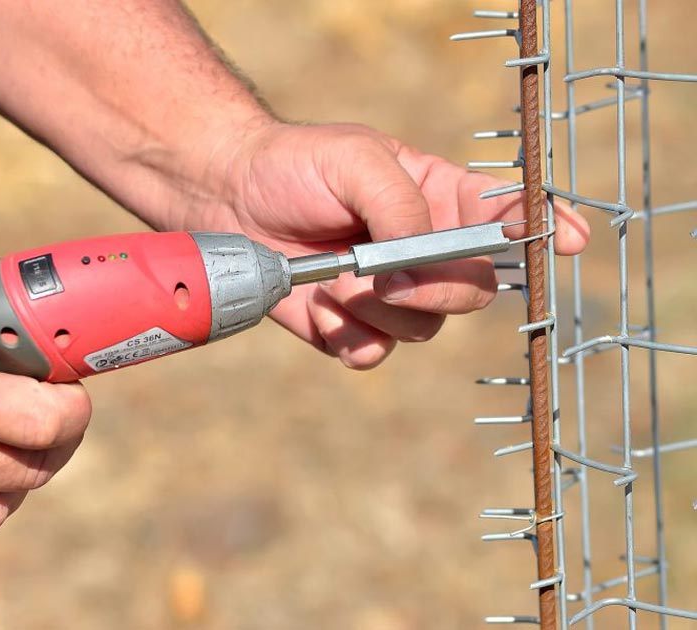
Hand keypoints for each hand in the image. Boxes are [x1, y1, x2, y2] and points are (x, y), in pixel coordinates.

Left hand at [211, 122, 589, 367]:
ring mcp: (391, 296)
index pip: (510, 219)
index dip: (547, 229)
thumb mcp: (356, 162)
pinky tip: (318, 305)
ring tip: (329, 273)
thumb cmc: (297, 166)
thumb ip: (402, 207)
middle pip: (472, 294)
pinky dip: (346, 337)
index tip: (570, 241)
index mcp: (443, 201)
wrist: (230, 199)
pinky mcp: (352, 328)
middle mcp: (426, 255)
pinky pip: (374, 355)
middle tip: (383, 277)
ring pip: (422, 330)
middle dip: (434, 292)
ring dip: (374, 309)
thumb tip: (422, 262)